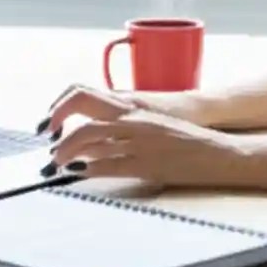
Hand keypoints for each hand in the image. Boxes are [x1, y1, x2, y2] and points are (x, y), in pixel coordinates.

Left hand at [40, 85, 250, 185]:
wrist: (219, 153)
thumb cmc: (186, 140)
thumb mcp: (153, 125)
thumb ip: (124, 127)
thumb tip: (92, 142)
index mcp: (134, 106)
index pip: (86, 93)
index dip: (61, 105)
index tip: (51, 122)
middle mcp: (132, 118)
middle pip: (82, 106)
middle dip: (58, 120)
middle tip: (48, 139)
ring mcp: (138, 140)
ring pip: (89, 138)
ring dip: (66, 151)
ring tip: (56, 163)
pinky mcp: (145, 163)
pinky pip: (107, 165)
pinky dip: (88, 170)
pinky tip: (78, 174)